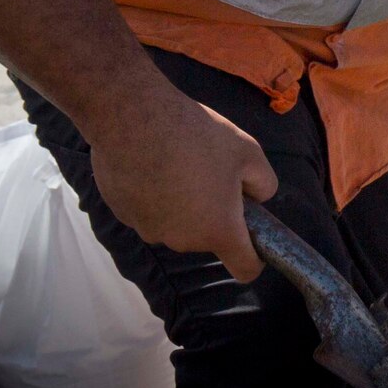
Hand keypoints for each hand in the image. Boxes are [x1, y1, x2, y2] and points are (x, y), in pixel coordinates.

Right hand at [86, 93, 278, 282]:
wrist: (133, 118)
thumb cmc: (197, 136)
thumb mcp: (249, 152)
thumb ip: (264, 183)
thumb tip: (258, 197)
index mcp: (218, 231)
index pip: (245, 269)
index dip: (254, 258)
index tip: (253, 237)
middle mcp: (182, 241)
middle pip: (208, 237)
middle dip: (215, 212)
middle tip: (212, 172)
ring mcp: (148, 230)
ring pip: (177, 222)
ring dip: (183, 203)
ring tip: (179, 162)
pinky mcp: (123, 214)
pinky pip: (149, 209)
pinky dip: (155, 193)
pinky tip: (151, 162)